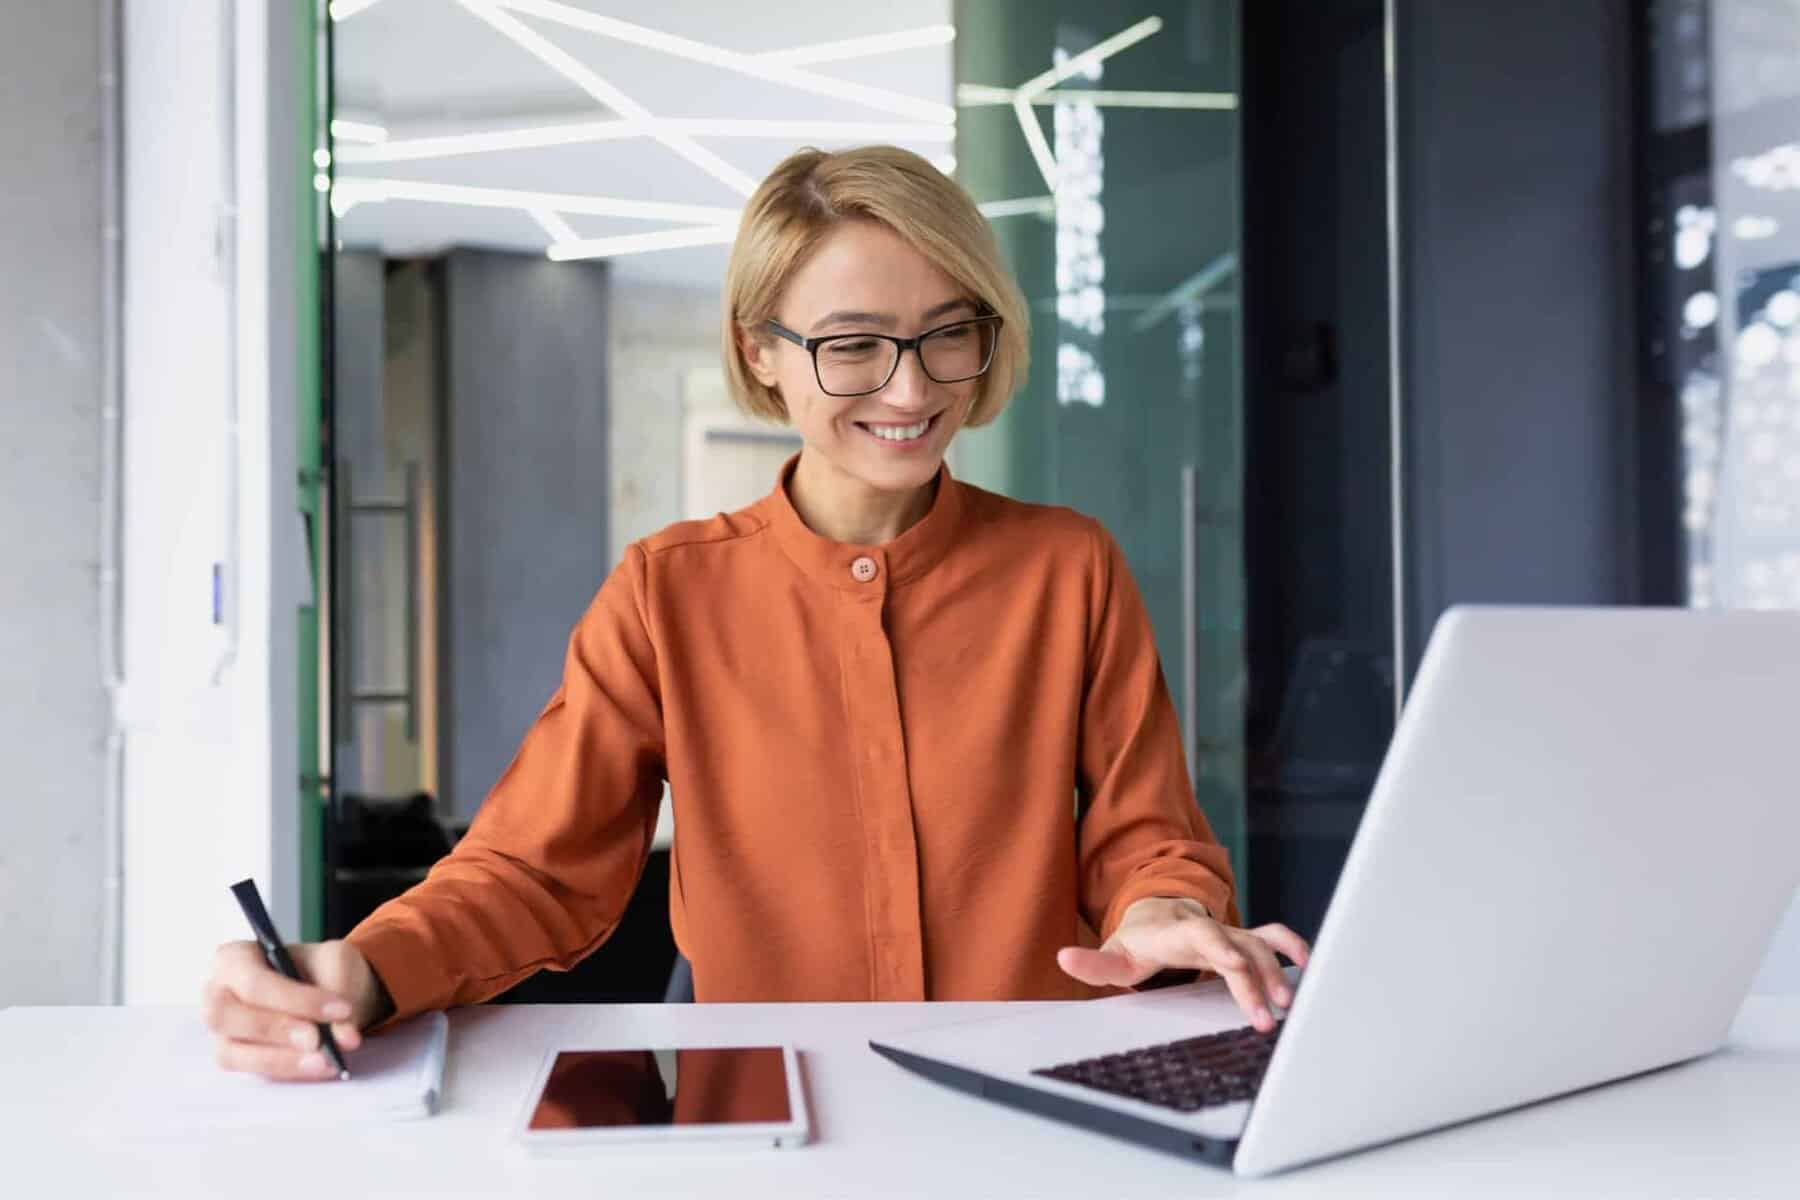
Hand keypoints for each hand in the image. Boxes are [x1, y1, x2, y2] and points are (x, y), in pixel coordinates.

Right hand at [201, 939, 383, 1079]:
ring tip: (325, 1061)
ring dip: (281, 1059)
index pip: (254, 981)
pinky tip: (317, 1067)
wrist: (327, 990)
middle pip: (227, 1016)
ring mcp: (221, 1030)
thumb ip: (339, 992)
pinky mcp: (234, 1058)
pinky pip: (250, 1071)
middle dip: (275, 1029)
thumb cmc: (320, 968)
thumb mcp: (336, 961)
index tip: (341, 1009)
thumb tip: (344, 1037)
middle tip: (318, 1039)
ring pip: (232, 1051)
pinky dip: (285, 1070)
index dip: (295, 999)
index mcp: (234, 958)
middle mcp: (217, 994)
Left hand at [1056, 898, 1310, 1032]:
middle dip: (1253, 980)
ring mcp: (1229, 932)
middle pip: (1237, 948)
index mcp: (1176, 932)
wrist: (1156, 912)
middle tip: (1264, 1018)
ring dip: (1276, 972)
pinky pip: (1272, 938)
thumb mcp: (1112, 955)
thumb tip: (1062, 958)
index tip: (1235, 966)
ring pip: (1259, 946)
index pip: (1201, 936)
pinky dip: (1291, 947)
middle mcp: (1208, 929)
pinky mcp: (1243, 939)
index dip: (1219, 949)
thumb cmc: (1136, 942)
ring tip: (1289, 1005)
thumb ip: (1091, 962)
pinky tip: (1308, 968)